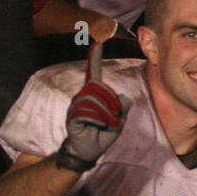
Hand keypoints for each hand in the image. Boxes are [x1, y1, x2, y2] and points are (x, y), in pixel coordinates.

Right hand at [56, 42, 128, 173]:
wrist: (87, 152)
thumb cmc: (102, 134)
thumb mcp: (119, 121)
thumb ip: (123, 107)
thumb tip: (123, 97)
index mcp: (94, 94)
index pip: (94, 73)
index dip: (95, 59)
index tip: (97, 43)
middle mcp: (83, 96)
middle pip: (102, 89)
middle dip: (112, 105)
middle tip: (112, 119)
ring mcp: (76, 105)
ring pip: (96, 101)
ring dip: (106, 114)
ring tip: (104, 124)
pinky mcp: (73, 115)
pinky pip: (90, 112)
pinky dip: (98, 120)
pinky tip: (95, 126)